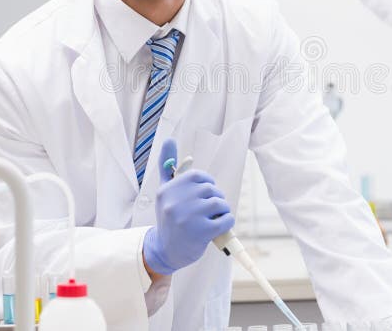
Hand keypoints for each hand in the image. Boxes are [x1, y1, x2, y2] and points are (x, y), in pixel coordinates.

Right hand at [142, 139, 234, 275]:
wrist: (166, 252)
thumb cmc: (170, 218)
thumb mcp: (165, 192)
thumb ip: (167, 166)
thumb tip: (169, 139)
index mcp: (168, 190)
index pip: (198, 176)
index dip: (206, 185)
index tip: (202, 196)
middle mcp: (175, 201)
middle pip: (211, 189)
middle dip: (215, 199)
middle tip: (207, 212)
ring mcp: (188, 217)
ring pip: (220, 203)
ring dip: (221, 211)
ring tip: (211, 220)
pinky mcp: (201, 231)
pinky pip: (227, 219)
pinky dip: (227, 223)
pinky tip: (217, 229)